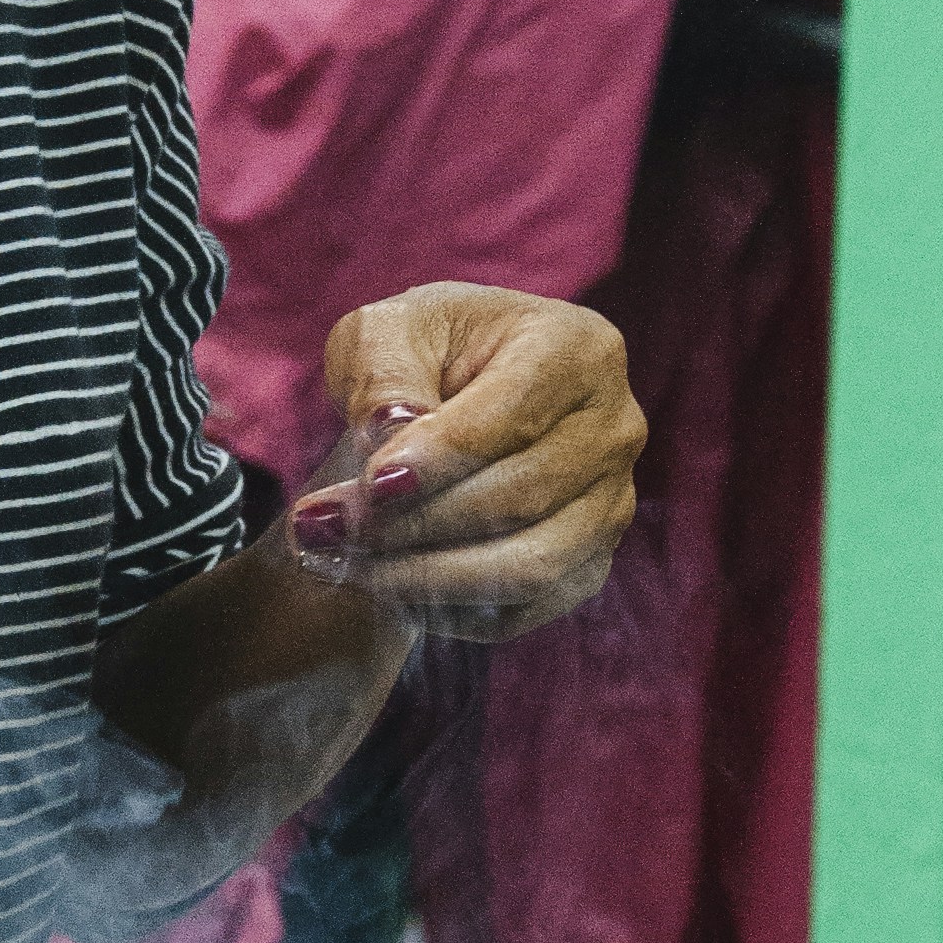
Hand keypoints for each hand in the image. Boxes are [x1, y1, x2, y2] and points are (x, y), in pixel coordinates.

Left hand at [283, 288, 642, 640]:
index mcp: (574, 350)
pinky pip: (529, 609)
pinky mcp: (591, 560)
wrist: (460, 388)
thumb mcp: (388, 332)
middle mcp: (613, 428)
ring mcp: (611, 501)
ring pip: (533, 566)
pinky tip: (390, 588)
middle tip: (329, 530)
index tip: (369, 486)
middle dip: (416, 524)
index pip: (510, 418)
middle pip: (520, 498)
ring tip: (351, 565)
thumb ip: (385, 373)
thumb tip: (391, 432)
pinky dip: (454, 611)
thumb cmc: (424, 351)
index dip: (437, 459)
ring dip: (430, 577)